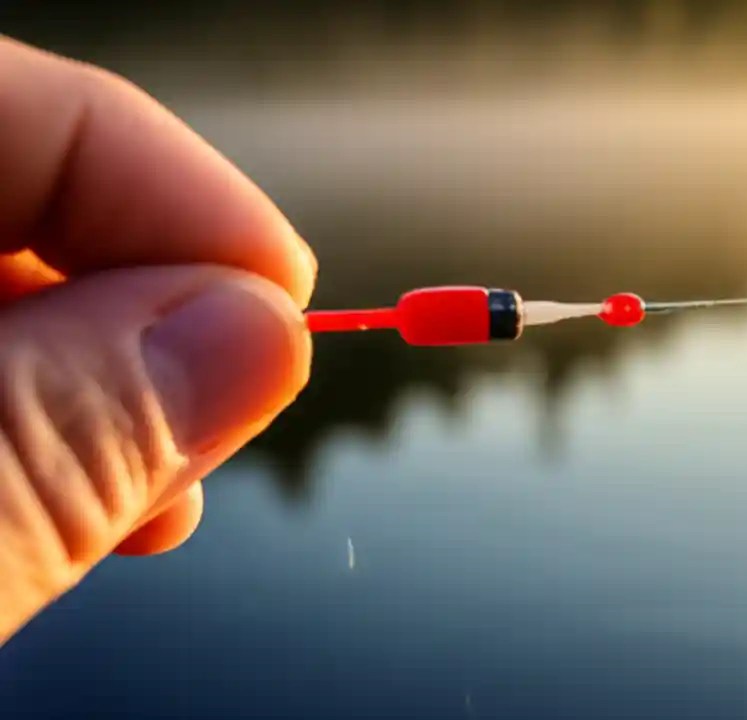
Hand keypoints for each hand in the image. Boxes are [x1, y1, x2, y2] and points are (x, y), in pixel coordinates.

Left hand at [0, 38, 313, 641]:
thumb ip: (55, 437)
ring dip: (98, 395)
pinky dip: (29, 436)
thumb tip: (254, 335)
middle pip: (14, 200)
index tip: (298, 316)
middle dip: (148, 314)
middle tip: (221, 432)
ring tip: (147, 504)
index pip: (25, 115)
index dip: (189, 203)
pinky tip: (63, 507)